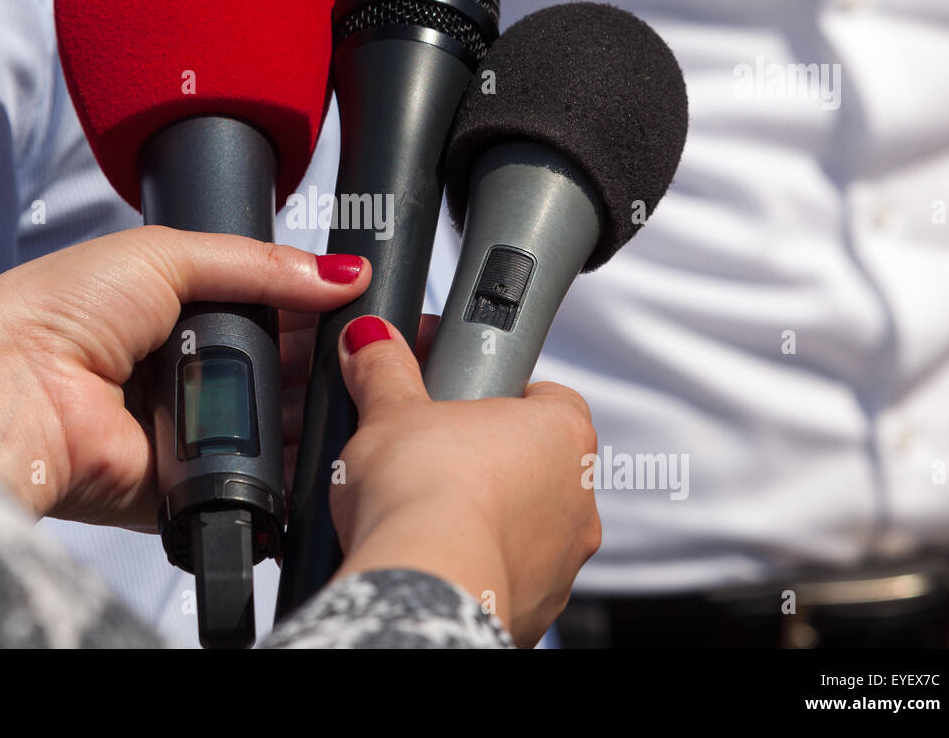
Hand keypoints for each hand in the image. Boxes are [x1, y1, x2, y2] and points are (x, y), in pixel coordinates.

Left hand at [0, 227, 370, 528]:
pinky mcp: (184, 487)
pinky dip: (284, 469)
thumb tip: (338, 271)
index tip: (361, 300)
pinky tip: (322, 447)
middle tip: (369, 346)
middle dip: (323, 358)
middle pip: (278, 367)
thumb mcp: (164, 254)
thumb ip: (258, 263)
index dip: (314, 304)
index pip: (266, 307)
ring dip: (311, 410)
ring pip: (274, 425)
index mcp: (174, 309)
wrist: (8, 394)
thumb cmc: (53, 312)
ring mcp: (185, 430)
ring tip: (352, 390)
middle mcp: (182, 369)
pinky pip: (251, 481)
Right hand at [328, 315, 601, 646]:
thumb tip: (369, 339)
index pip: (549, 396)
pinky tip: (435, 557)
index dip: (504, 394)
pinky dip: (479, 565)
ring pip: (527, 526)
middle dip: (491, 461)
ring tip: (426, 513)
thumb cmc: (421, 490)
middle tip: (434, 457)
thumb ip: (384, 369)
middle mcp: (579, 496)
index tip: (463, 398)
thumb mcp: (389, 413)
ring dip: (488, 518)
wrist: (422, 583)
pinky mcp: (538, 610)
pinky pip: (509, 575)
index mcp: (562, 432)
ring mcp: (563, 559)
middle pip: (538, 464)